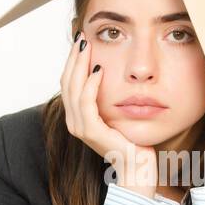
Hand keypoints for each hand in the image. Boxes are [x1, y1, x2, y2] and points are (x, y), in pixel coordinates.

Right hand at [59, 31, 159, 195]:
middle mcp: (74, 122)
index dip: (72, 60)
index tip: (82, 40)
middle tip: (82, 36)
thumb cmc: (132, 142)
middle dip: (74, 57)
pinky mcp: (91, 133)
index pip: (69, 82)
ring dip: (79, 65)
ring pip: (73, 89)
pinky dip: (91, 85)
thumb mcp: (118, 114)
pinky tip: (98, 71)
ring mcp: (80, 128)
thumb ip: (109, 98)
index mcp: (78, 116)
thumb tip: (111, 72)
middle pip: (67, 82)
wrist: (138, 168)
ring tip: (87, 47)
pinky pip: (86, 103)